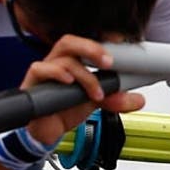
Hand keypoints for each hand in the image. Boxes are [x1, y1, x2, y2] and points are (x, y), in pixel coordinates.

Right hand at [21, 35, 145, 145]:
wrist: (48, 130)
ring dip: (84, 75)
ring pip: (62, 58)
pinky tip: (68, 82)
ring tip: (95, 93)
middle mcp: (58, 62)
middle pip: (70, 41)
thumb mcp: (97, 103)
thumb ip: (116, 99)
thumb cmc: (66, 109)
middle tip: (109, 62)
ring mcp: (45, 71)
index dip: (102, 39)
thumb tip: (137, 100)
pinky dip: (56, 73)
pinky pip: (40, 69)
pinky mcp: (32, 82)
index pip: (86, 42)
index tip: (121, 42)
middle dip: (92, 48)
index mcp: (74, 61)